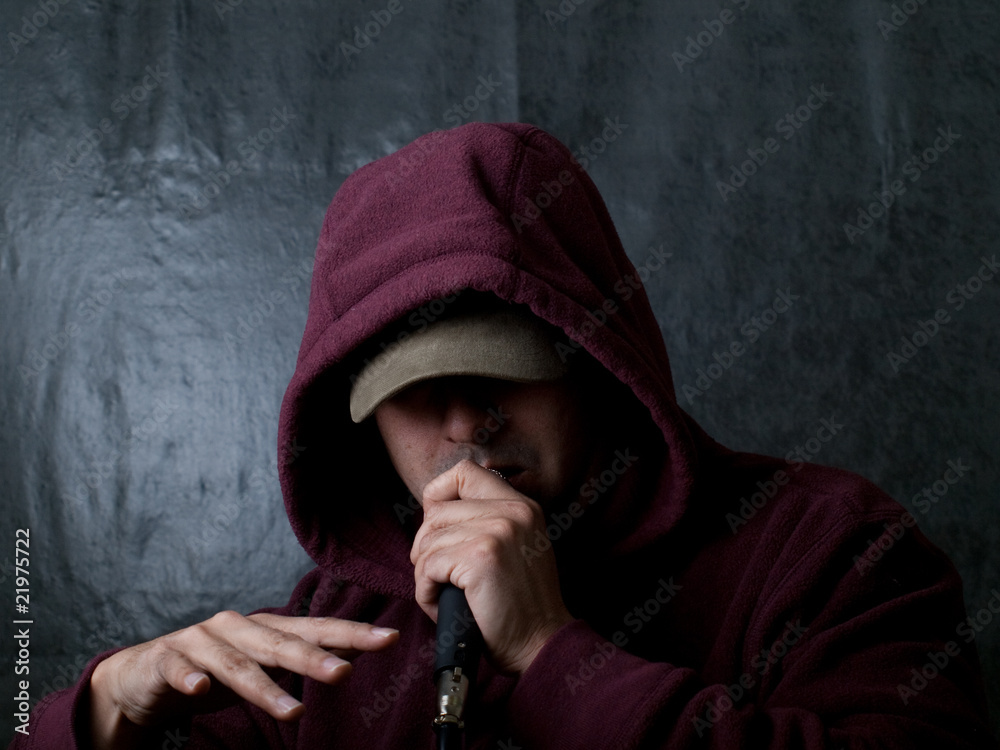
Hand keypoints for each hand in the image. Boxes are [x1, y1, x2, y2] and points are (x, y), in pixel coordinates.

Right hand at [88, 612, 397, 748]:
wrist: (143, 675)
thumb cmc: (214, 668)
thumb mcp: (262, 664)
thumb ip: (302, 656)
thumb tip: (353, 654)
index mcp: (266, 628)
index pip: (316, 629)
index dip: (353, 634)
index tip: (390, 639)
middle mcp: (237, 628)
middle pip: (281, 643)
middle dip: (315, 658)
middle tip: (345, 673)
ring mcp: (201, 641)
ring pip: (236, 663)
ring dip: (264, 688)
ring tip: (292, 711)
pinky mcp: (167, 660)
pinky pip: (181, 670)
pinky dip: (190, 678)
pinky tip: (201, 690)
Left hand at [410, 459, 573, 674]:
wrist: (541, 643)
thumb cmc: (520, 605)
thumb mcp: (515, 548)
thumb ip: (485, 522)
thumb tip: (431, 511)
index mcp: (521, 505)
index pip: (465, 471)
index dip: (439, 494)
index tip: (436, 526)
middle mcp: (512, 511)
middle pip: (437, 512)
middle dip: (425, 547)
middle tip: (437, 576)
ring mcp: (497, 531)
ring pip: (429, 541)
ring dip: (424, 574)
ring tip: (442, 595)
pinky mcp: (480, 557)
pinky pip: (428, 566)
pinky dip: (425, 591)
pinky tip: (440, 605)